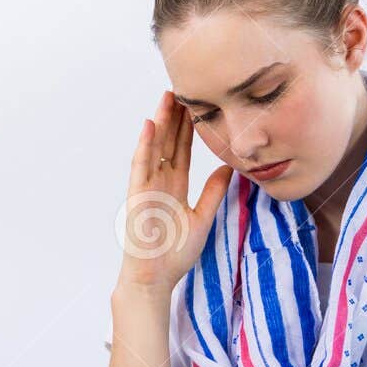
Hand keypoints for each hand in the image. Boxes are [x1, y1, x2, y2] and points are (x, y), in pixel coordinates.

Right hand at [116, 90, 233, 292]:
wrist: (155, 278)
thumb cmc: (175, 254)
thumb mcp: (203, 218)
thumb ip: (213, 192)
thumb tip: (230, 167)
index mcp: (175, 187)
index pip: (183, 151)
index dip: (190, 128)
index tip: (198, 105)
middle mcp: (160, 182)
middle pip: (169, 143)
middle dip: (175, 117)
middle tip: (184, 88)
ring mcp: (147, 186)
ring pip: (155, 147)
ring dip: (160, 122)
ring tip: (168, 96)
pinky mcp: (137, 194)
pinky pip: (141, 165)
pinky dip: (145, 144)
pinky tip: (150, 124)